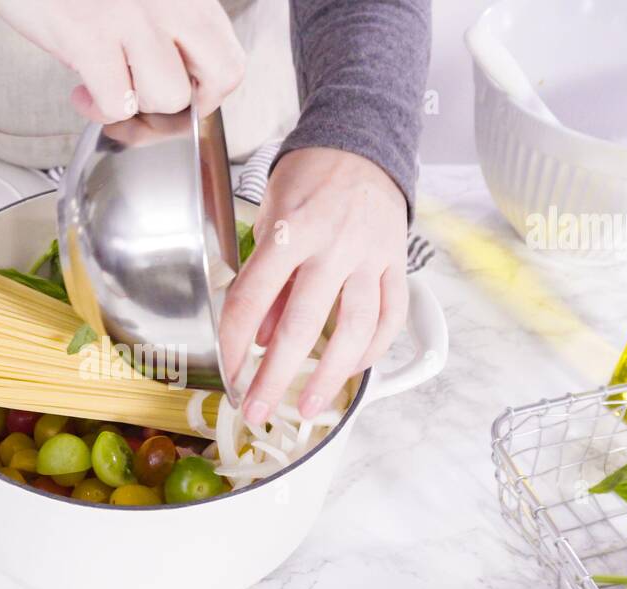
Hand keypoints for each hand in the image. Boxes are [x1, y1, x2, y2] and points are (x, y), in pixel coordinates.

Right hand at [0, 0, 244, 121]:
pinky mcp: (90, 35)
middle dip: (180, 103)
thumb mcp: (140, 0)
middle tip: (149, 99)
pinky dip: (99, 108)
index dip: (211, 92)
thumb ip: (168, 30)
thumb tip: (181, 88)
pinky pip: (116, 102)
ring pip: (166, 96)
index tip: (184, 96)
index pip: (231, 59)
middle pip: (214, 81)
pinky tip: (83, 91)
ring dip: (133, 104)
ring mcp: (132, 16)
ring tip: (107, 86)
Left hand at [219, 147, 409, 424]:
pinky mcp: (398, 262)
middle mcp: (333, 244)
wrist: (362, 142)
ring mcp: (371, 256)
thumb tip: (262, 339)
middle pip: (302, 324)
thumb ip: (266, 278)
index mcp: (290, 230)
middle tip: (257, 409)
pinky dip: (372, 350)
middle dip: (276, 377)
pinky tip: (350, 369)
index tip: (228, 370)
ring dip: (331, 375)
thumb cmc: (308, 179)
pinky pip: (391, 316)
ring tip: (310, 405)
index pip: (253, 297)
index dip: (235, 341)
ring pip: (355, 328)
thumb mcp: (270, 217)